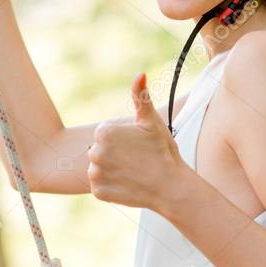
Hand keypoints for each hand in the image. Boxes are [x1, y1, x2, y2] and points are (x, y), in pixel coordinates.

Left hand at [86, 73, 188, 210]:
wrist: (171, 187)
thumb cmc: (163, 152)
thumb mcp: (152, 122)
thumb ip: (141, 98)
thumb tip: (140, 74)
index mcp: (104, 132)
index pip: (105, 133)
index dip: (122, 139)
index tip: (137, 147)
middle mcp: (94, 153)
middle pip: (100, 150)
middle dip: (115, 154)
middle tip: (136, 160)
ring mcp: (95, 174)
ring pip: (99, 168)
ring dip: (111, 170)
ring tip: (132, 172)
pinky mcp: (98, 192)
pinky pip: (100, 186)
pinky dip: (111, 187)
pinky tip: (127, 185)